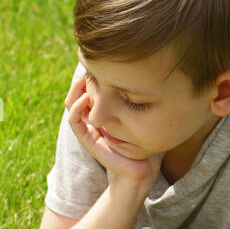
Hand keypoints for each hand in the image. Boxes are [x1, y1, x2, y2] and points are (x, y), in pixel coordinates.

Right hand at [64, 69, 163, 190]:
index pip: (88, 84)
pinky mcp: (88, 139)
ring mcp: (88, 128)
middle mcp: (93, 116)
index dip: (91, 70)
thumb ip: (145, 95)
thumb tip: (157, 71)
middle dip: (82, 75)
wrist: (143, 170)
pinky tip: (87, 96)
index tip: (100, 58)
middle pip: (77, 89)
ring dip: (76, 87)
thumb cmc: (149, 142)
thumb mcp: (148, 112)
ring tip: (85, 75)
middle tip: (89, 61)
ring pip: (72, 102)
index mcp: (103, 109)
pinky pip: (74, 120)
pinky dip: (77, 107)